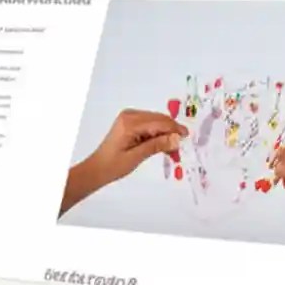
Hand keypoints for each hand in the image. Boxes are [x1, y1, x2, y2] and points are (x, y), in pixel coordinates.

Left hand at [61, 109, 187, 214]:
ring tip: (172, 152)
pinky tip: (163, 147)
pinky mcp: (130, 123)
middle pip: (159, 119)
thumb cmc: (114, 165)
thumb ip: (157, 145)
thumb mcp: (137, 157)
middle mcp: (130, 115)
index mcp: (129, 123)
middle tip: (179, 149)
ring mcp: (129, 118)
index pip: (159, 122)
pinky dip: (158, 135)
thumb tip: (176, 138)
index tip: (187, 138)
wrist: (98, 168)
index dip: (174, 129)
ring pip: (156, 122)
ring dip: (165, 135)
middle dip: (171, 133)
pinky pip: (150, 125)